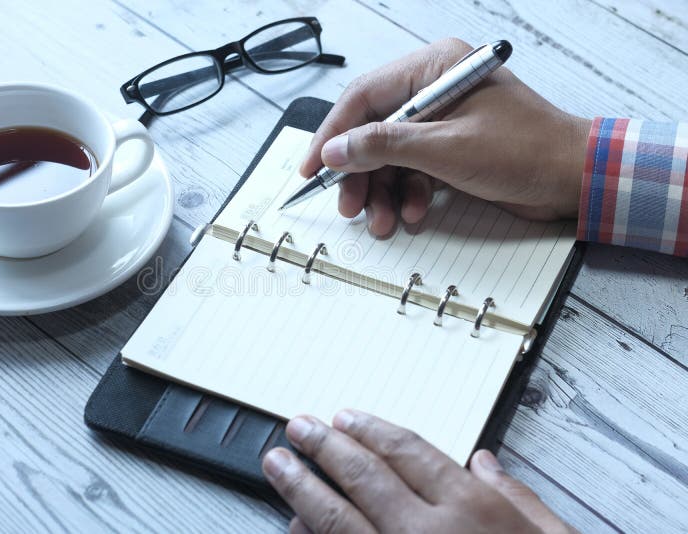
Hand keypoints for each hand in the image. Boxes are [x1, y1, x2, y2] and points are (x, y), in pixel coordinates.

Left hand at [262, 411, 574, 532]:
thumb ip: (519, 498)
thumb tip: (486, 462)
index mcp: (474, 511)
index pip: (409, 453)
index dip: (371, 430)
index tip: (345, 418)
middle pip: (365, 477)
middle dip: (326, 447)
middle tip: (299, 428)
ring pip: (338, 520)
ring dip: (303, 488)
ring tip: (279, 465)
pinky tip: (296, 527)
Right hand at [299, 38, 590, 236]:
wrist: (572, 178)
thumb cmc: (524, 151)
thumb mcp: (445, 149)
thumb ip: (384, 146)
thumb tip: (335, 150)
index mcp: (433, 68)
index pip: (363, 97)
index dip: (332, 135)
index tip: (313, 168)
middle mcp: (433, 88)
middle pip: (372, 130)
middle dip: (359, 172)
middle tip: (348, 205)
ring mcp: (441, 119)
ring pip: (389, 155)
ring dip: (381, 190)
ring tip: (380, 221)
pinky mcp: (449, 146)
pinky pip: (411, 168)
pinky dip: (406, 193)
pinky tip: (411, 213)